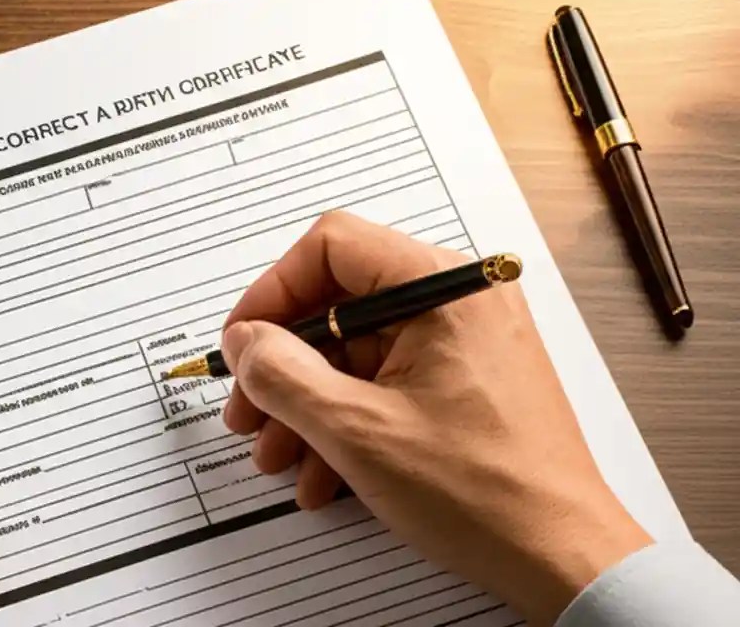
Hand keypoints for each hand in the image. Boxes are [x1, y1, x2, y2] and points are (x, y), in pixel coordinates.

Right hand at [219, 212, 650, 625]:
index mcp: (443, 287)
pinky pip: (384, 382)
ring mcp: (463, 342)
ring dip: (306, 405)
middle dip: (283, 367)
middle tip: (249, 409)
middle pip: (337, 305)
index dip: (272, 293)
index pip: (332, 247)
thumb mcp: (357, 430)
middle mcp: (458, 301)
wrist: (560, 558)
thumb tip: (246, 342)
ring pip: (354, 352)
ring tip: (280, 455)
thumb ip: (284, 375)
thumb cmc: (488, 492)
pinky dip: (345, 422)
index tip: (244, 342)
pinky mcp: (463, 381)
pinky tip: (323, 472)